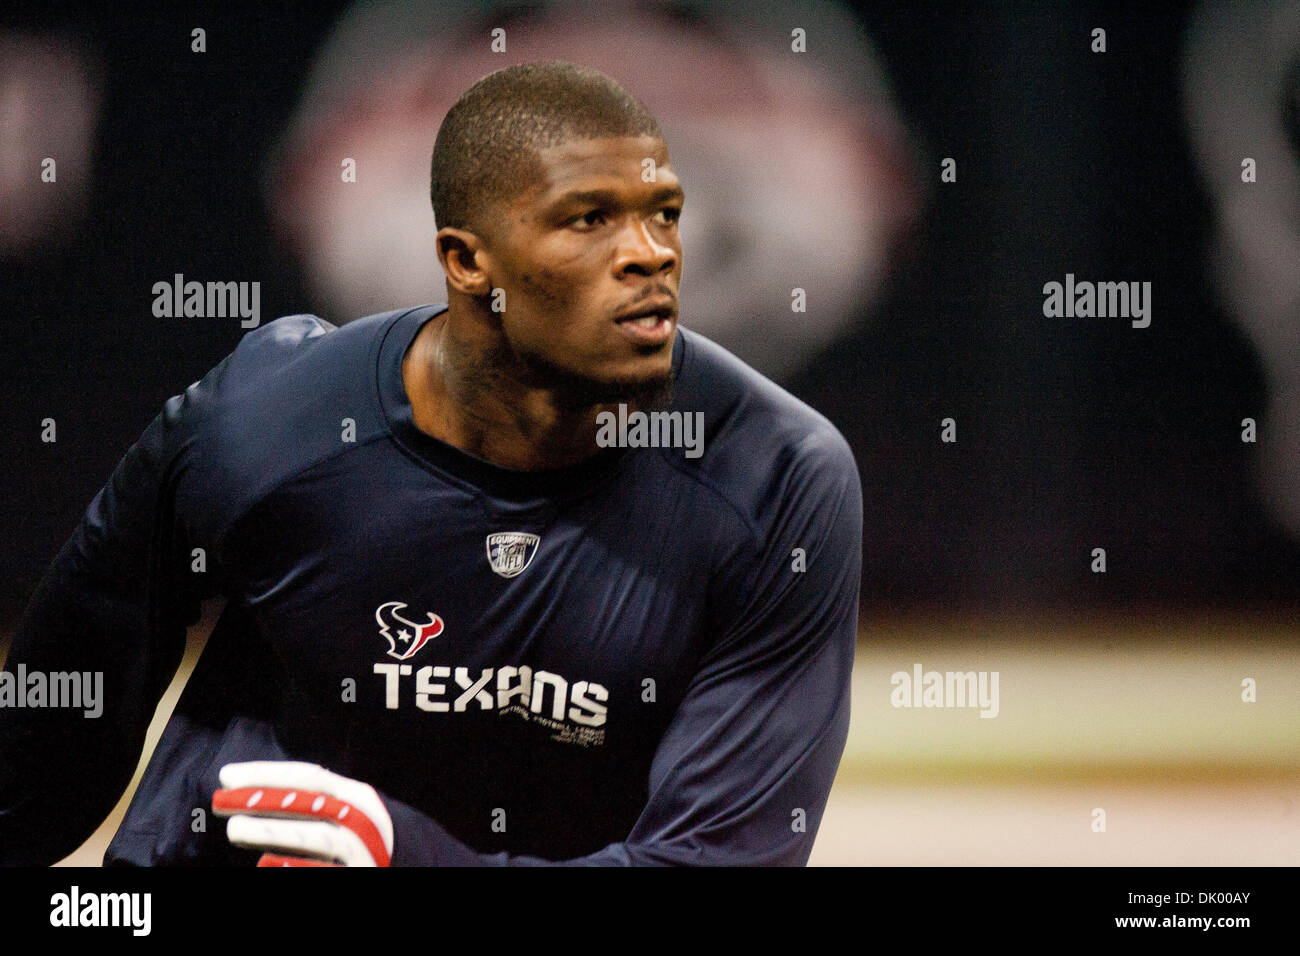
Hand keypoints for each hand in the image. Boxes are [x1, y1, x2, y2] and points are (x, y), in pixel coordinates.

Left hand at [212, 761, 393, 866]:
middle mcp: (365, 819)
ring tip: (235, 829)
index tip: (228, 774)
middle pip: (312, 801)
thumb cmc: (359, 841)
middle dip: (265, 797)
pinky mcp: (362, 872)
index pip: (310, 775)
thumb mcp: (342, 814)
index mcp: (357, 796)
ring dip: (275, 831)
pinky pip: (325, 869)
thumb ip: (310, 804)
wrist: (406, 866)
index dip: (268, 772)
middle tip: (221, 799)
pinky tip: (269, 865)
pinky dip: (297, 866)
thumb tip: (251, 794)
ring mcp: (366, 849)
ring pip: (320, 837)